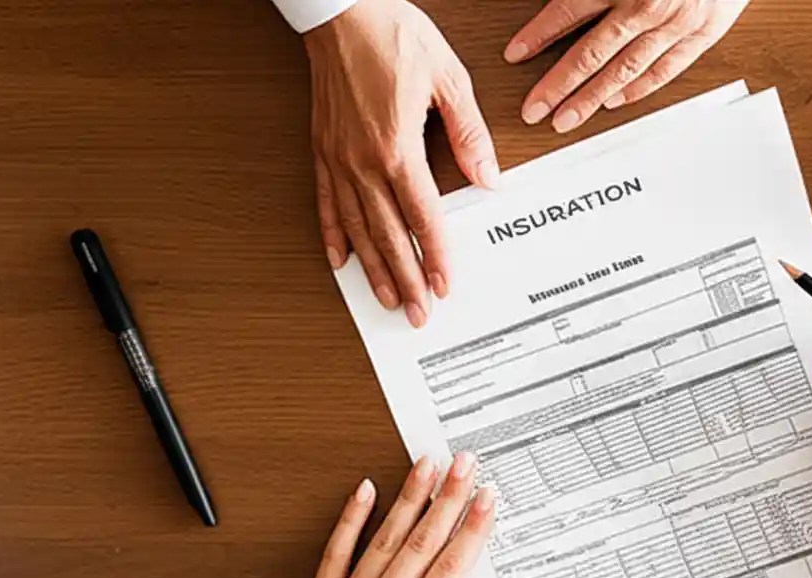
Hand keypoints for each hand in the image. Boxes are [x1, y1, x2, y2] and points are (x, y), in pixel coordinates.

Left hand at [265, 454, 494, 577]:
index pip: (450, 569)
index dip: (472, 528)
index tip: (486, 499)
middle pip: (421, 543)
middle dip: (447, 497)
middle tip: (464, 464)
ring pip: (383, 539)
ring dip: (409, 497)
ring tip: (426, 465)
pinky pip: (335, 553)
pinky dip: (350, 519)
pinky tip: (365, 491)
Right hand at [307, 0, 499, 327]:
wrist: (341, 10)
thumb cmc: (392, 35)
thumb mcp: (448, 79)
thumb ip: (468, 134)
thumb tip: (488, 175)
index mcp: (397, 147)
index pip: (423, 216)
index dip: (436, 255)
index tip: (445, 285)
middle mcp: (363, 161)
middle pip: (389, 234)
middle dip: (407, 278)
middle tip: (419, 312)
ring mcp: (338, 159)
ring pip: (357, 228)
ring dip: (374, 269)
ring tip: (387, 299)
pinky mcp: (323, 150)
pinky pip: (326, 203)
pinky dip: (333, 235)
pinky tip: (340, 260)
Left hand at [503, 0, 746, 132]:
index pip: (569, 11)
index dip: (538, 34)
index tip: (515, 55)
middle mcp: (647, 4)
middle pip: (591, 53)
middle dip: (558, 85)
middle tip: (535, 110)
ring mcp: (677, 23)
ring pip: (625, 69)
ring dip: (592, 98)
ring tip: (566, 118)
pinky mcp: (704, 32)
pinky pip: (666, 69)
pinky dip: (640, 88)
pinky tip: (616, 102)